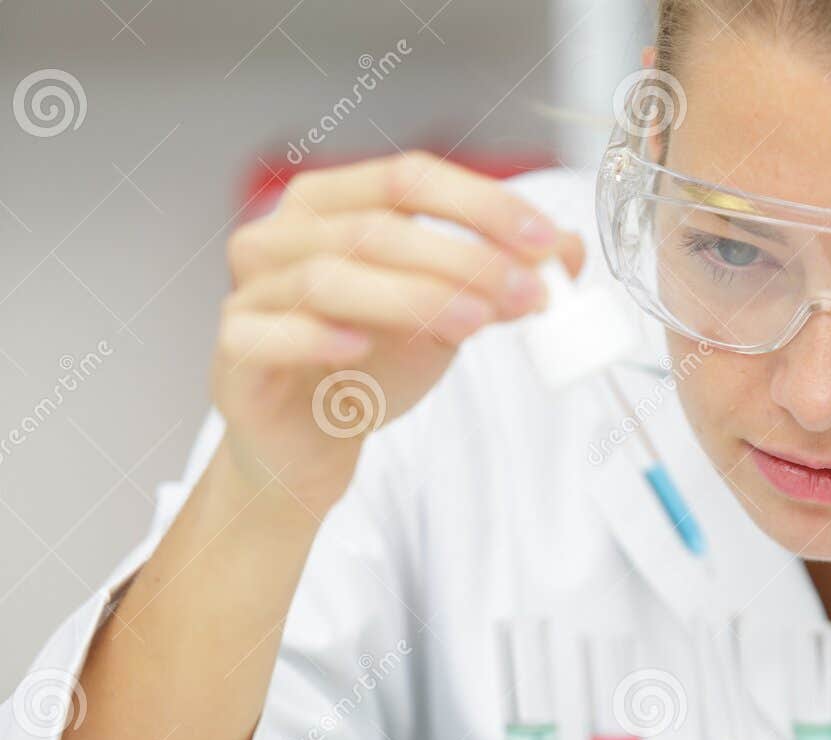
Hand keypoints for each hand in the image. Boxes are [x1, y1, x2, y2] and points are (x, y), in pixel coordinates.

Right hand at [212, 150, 582, 515]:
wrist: (314, 442)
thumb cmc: (373, 364)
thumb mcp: (450, 316)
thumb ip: (500, 280)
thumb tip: (567, 250)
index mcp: (332, 204)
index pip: (408, 178)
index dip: (480, 204)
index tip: (544, 242)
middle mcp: (281, 234)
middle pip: (374, 228)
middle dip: (461, 259)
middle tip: (526, 292)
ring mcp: (250, 290)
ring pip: (327, 277)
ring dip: (412, 297)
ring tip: (477, 323)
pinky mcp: (234, 350)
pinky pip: (268, 332)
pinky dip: (317, 336)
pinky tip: (363, 349)